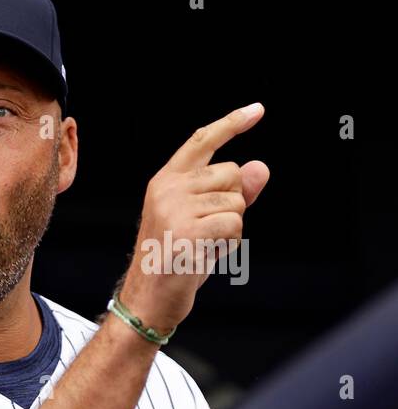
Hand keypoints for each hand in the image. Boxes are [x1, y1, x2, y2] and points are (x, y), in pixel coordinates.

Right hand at [118, 103, 270, 332]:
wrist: (147, 299)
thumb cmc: (175, 260)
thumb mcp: (203, 220)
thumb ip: (232, 193)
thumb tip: (260, 167)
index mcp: (165, 181)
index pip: (202, 141)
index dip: (232, 123)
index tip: (258, 109)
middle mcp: (167, 188)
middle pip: (231, 173)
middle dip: (232, 203)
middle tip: (205, 233)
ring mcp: (175, 208)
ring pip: (236, 202)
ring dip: (231, 229)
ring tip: (202, 246)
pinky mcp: (188, 230)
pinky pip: (234, 225)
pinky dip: (229, 244)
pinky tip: (205, 255)